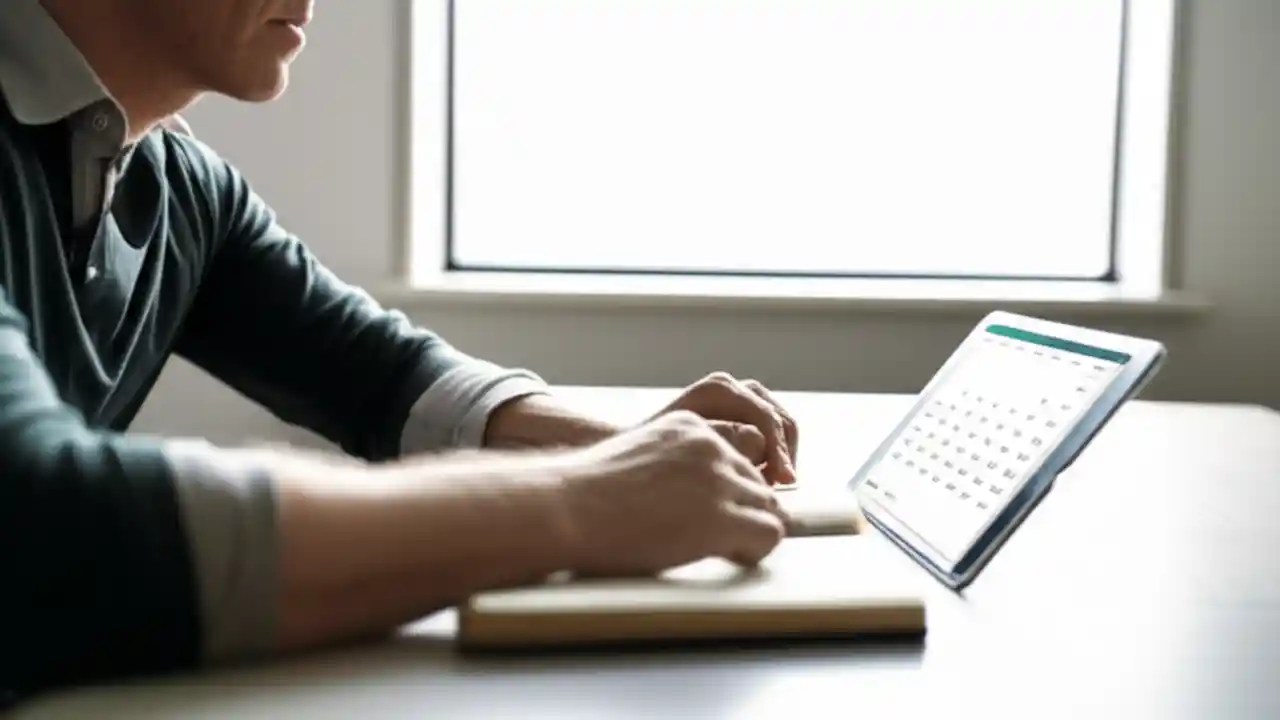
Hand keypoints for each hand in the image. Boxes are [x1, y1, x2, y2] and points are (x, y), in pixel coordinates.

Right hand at [559, 410, 786, 575]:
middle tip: (717, 537)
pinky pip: (769, 533)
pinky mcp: (720, 517)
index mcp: (688, 426)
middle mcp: (709, 445)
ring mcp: (717, 479)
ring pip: (770, 507)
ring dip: (749, 530)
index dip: (733, 485)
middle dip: (744, 509)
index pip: (743, 448)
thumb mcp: (636, 456)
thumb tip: (689, 496)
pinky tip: (724, 556)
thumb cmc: (584, 495)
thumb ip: (672, 465)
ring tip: (717, 549)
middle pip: (759, 480)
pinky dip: (754, 550)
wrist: (565, 508)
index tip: (714, 509)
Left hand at [653, 372, 798, 485]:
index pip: (766, 418)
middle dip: (783, 455)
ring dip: (782, 455)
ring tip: (767, 485)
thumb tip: (755, 442)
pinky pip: (771, 431)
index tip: (783, 481)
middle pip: (779, 419)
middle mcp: (731, 385)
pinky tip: (762, 478)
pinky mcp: (743, 412)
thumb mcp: (685, 450)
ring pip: (781, 424)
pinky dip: (774, 453)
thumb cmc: (652, 452)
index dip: (779, 451)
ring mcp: (739, 396)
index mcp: (718, 390)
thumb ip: (723, 442)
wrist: (633, 445)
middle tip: (776, 488)